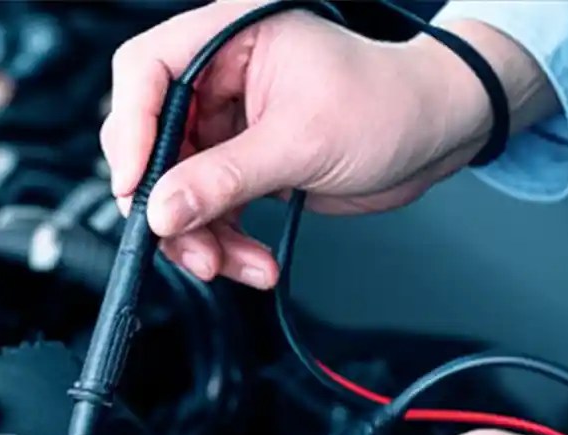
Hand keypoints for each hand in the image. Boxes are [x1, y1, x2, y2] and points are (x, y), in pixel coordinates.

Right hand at [101, 1, 553, 288]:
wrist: (436, 135)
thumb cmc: (390, 105)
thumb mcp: (302, 142)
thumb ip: (225, 178)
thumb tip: (164, 208)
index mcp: (229, 37)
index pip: (147, 70)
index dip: (131, 128)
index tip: (136, 184)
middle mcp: (221, 75)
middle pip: (152, 138)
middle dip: (167, 200)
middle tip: (181, 240)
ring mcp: (228, 121)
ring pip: (176, 185)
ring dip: (197, 235)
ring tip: (228, 264)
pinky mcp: (240, 161)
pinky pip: (206, 207)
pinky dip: (222, 242)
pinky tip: (250, 261)